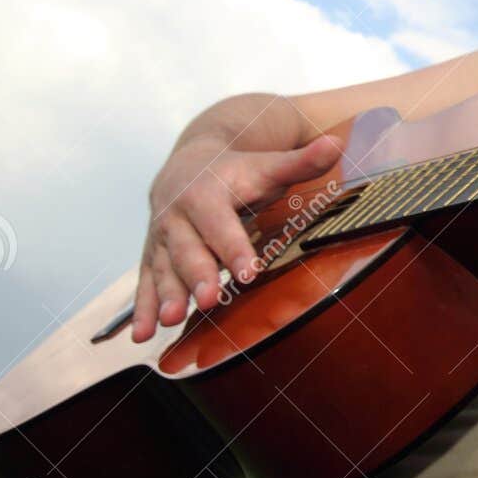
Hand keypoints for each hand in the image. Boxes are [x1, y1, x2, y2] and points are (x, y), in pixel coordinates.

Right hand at [131, 133, 341, 341]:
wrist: (188, 164)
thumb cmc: (236, 171)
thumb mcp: (267, 166)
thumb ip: (302, 161)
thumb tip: (337, 143)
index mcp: (204, 194)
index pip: (220, 224)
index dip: (234, 248)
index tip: (249, 271)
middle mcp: (176, 217)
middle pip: (187, 250)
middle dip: (197, 276)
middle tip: (209, 300)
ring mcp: (160, 239)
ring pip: (162, 269)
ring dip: (165, 296)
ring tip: (170, 320)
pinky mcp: (152, 257)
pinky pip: (144, 284)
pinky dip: (141, 310)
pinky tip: (140, 334)